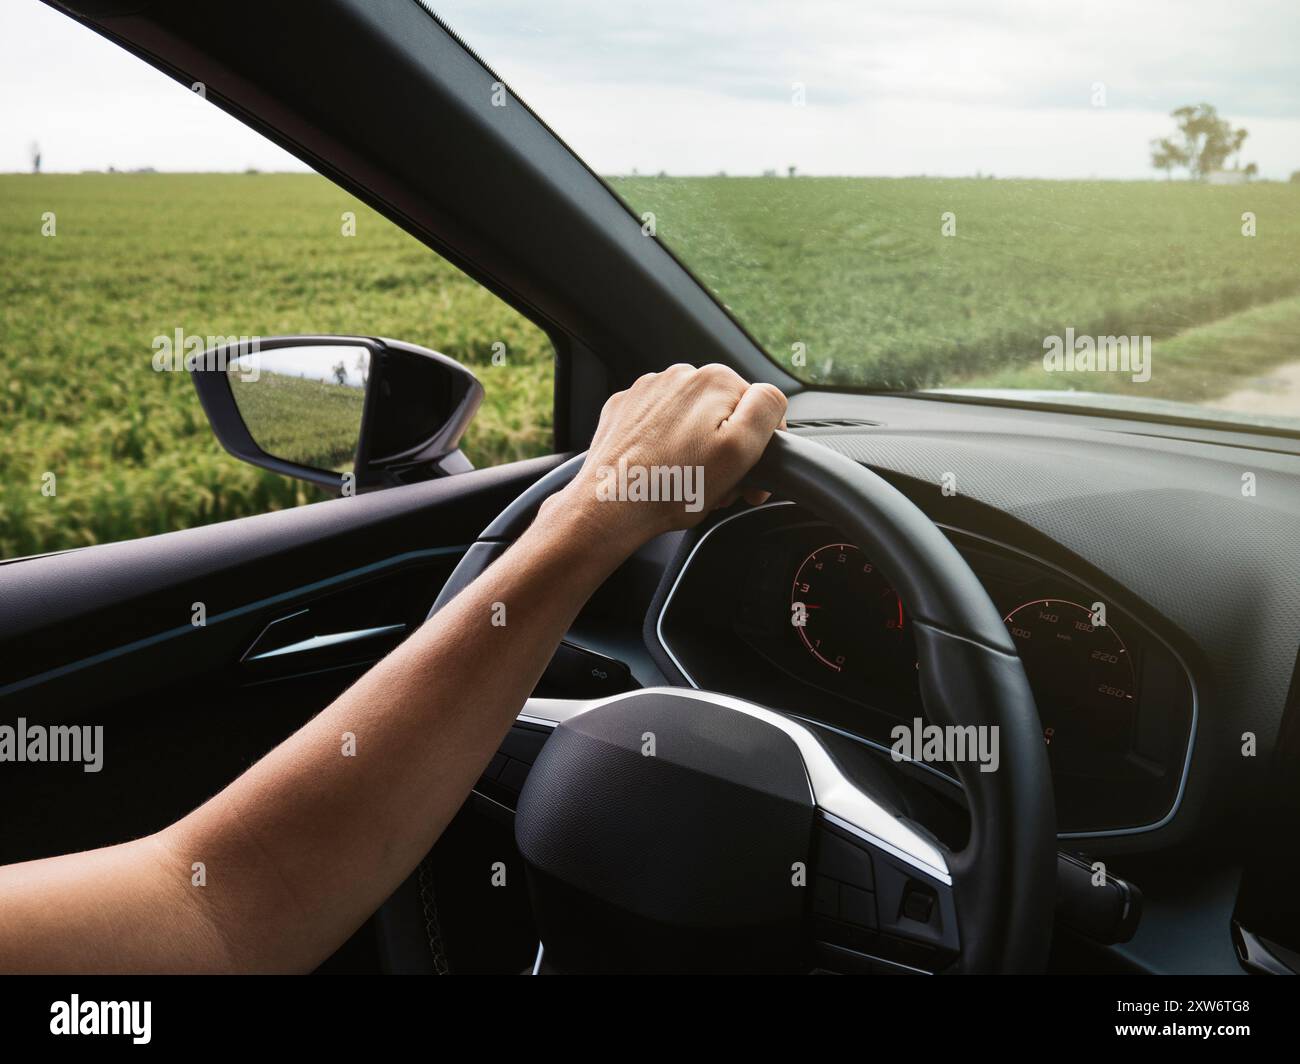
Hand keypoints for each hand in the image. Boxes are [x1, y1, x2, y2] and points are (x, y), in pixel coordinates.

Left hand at [544, 363, 787, 552]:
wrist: (610, 506)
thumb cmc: (674, 486)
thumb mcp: (740, 450)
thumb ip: (766, 409)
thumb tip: (771, 395)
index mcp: (715, 380)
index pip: (760, 410)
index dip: (760, 448)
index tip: (748, 481)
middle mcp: (680, 375)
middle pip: (724, 414)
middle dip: (726, 449)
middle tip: (716, 486)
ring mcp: (648, 391)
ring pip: (691, 420)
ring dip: (696, 447)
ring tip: (686, 481)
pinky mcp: (625, 409)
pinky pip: (659, 425)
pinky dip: (665, 445)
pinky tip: (661, 470)